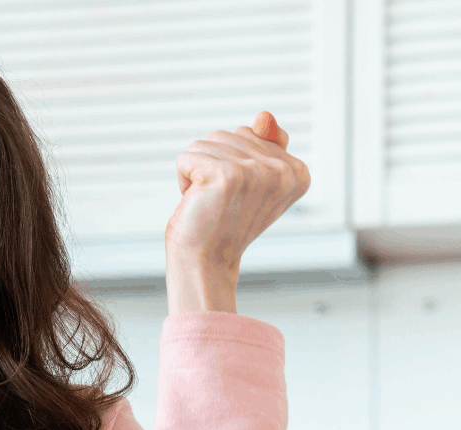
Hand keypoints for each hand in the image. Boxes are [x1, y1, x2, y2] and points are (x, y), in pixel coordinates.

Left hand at [165, 111, 310, 314]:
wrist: (205, 262)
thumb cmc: (223, 222)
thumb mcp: (251, 179)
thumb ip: (263, 143)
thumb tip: (263, 117)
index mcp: (297, 172)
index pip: (253, 133)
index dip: (234, 163)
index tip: (239, 197)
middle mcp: (283, 171)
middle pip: (229, 134)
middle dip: (214, 164)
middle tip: (221, 202)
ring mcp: (255, 172)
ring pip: (207, 143)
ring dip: (197, 172)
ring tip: (208, 202)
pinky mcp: (225, 176)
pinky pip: (187, 156)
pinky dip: (182, 179)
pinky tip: (195, 202)